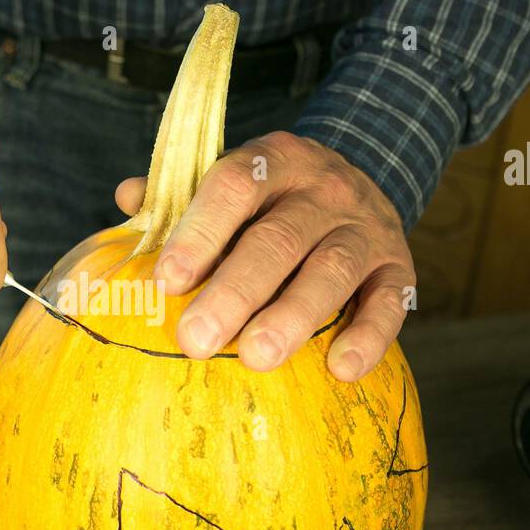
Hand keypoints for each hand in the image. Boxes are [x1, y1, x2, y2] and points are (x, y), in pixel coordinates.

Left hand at [115, 131, 414, 379]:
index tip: (167, 279)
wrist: (363, 183)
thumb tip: (129, 198)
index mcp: (274, 160)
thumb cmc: (274, 199)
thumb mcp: (234, 182)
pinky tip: (340, 369)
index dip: (200, 230)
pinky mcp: (400, 267)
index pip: (235, 184)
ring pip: (332, 270)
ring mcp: (367, 228)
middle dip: (234, 291)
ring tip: (257, 358)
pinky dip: (368, 336)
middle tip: (196, 339)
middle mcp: (324, 189)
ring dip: (293, 316)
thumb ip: (181, 194)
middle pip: (278, 239)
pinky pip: (391, 302)